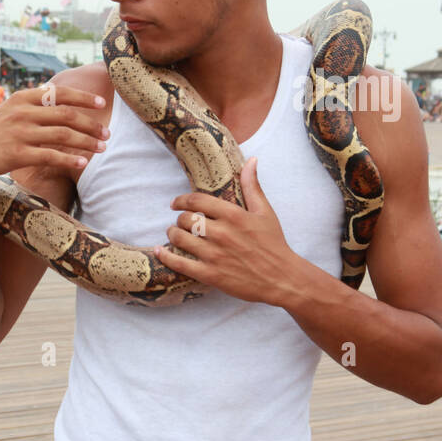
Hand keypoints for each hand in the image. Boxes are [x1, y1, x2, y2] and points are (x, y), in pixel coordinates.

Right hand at [0, 83, 108, 183]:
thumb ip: (31, 104)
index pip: (59, 93)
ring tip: (102, 147)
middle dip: (91, 123)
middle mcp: (23, 113)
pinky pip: (51, 156)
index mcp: (22, 98)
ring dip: (87, 141)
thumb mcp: (8, 111)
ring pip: (63, 135)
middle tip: (107, 132)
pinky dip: (70, 159)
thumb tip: (56, 96)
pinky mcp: (18, 154)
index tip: (100, 103)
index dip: (83, 97)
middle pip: (67, 115)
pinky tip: (83, 162)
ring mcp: (20, 133)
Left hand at [154, 157, 302, 305]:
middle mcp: (222, 233)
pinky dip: (165, 256)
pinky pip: (179, 263)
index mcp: (233, 215)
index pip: (197, 201)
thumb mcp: (265, 212)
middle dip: (179, 220)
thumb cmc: (274, 244)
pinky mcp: (210, 274)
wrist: (282, 278)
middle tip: (180, 223)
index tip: (175, 203)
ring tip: (173, 234)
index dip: (181, 200)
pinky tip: (159, 252)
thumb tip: (250, 161)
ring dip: (172, 235)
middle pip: (185, 219)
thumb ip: (252, 186)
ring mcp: (214, 255)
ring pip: (179, 238)